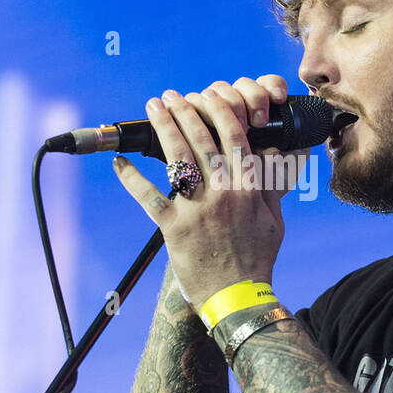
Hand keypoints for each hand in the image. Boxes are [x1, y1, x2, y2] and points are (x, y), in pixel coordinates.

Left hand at [113, 75, 296, 311]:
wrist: (238, 298)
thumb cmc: (257, 259)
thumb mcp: (274, 220)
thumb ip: (270, 185)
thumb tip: (272, 151)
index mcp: (248, 190)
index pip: (234, 140)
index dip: (220, 112)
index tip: (209, 95)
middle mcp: (223, 195)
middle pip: (201, 142)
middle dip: (186, 112)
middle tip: (172, 95)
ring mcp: (197, 211)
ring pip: (177, 160)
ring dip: (163, 129)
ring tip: (153, 108)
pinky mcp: (174, 229)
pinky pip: (149, 198)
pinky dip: (132, 179)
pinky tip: (119, 163)